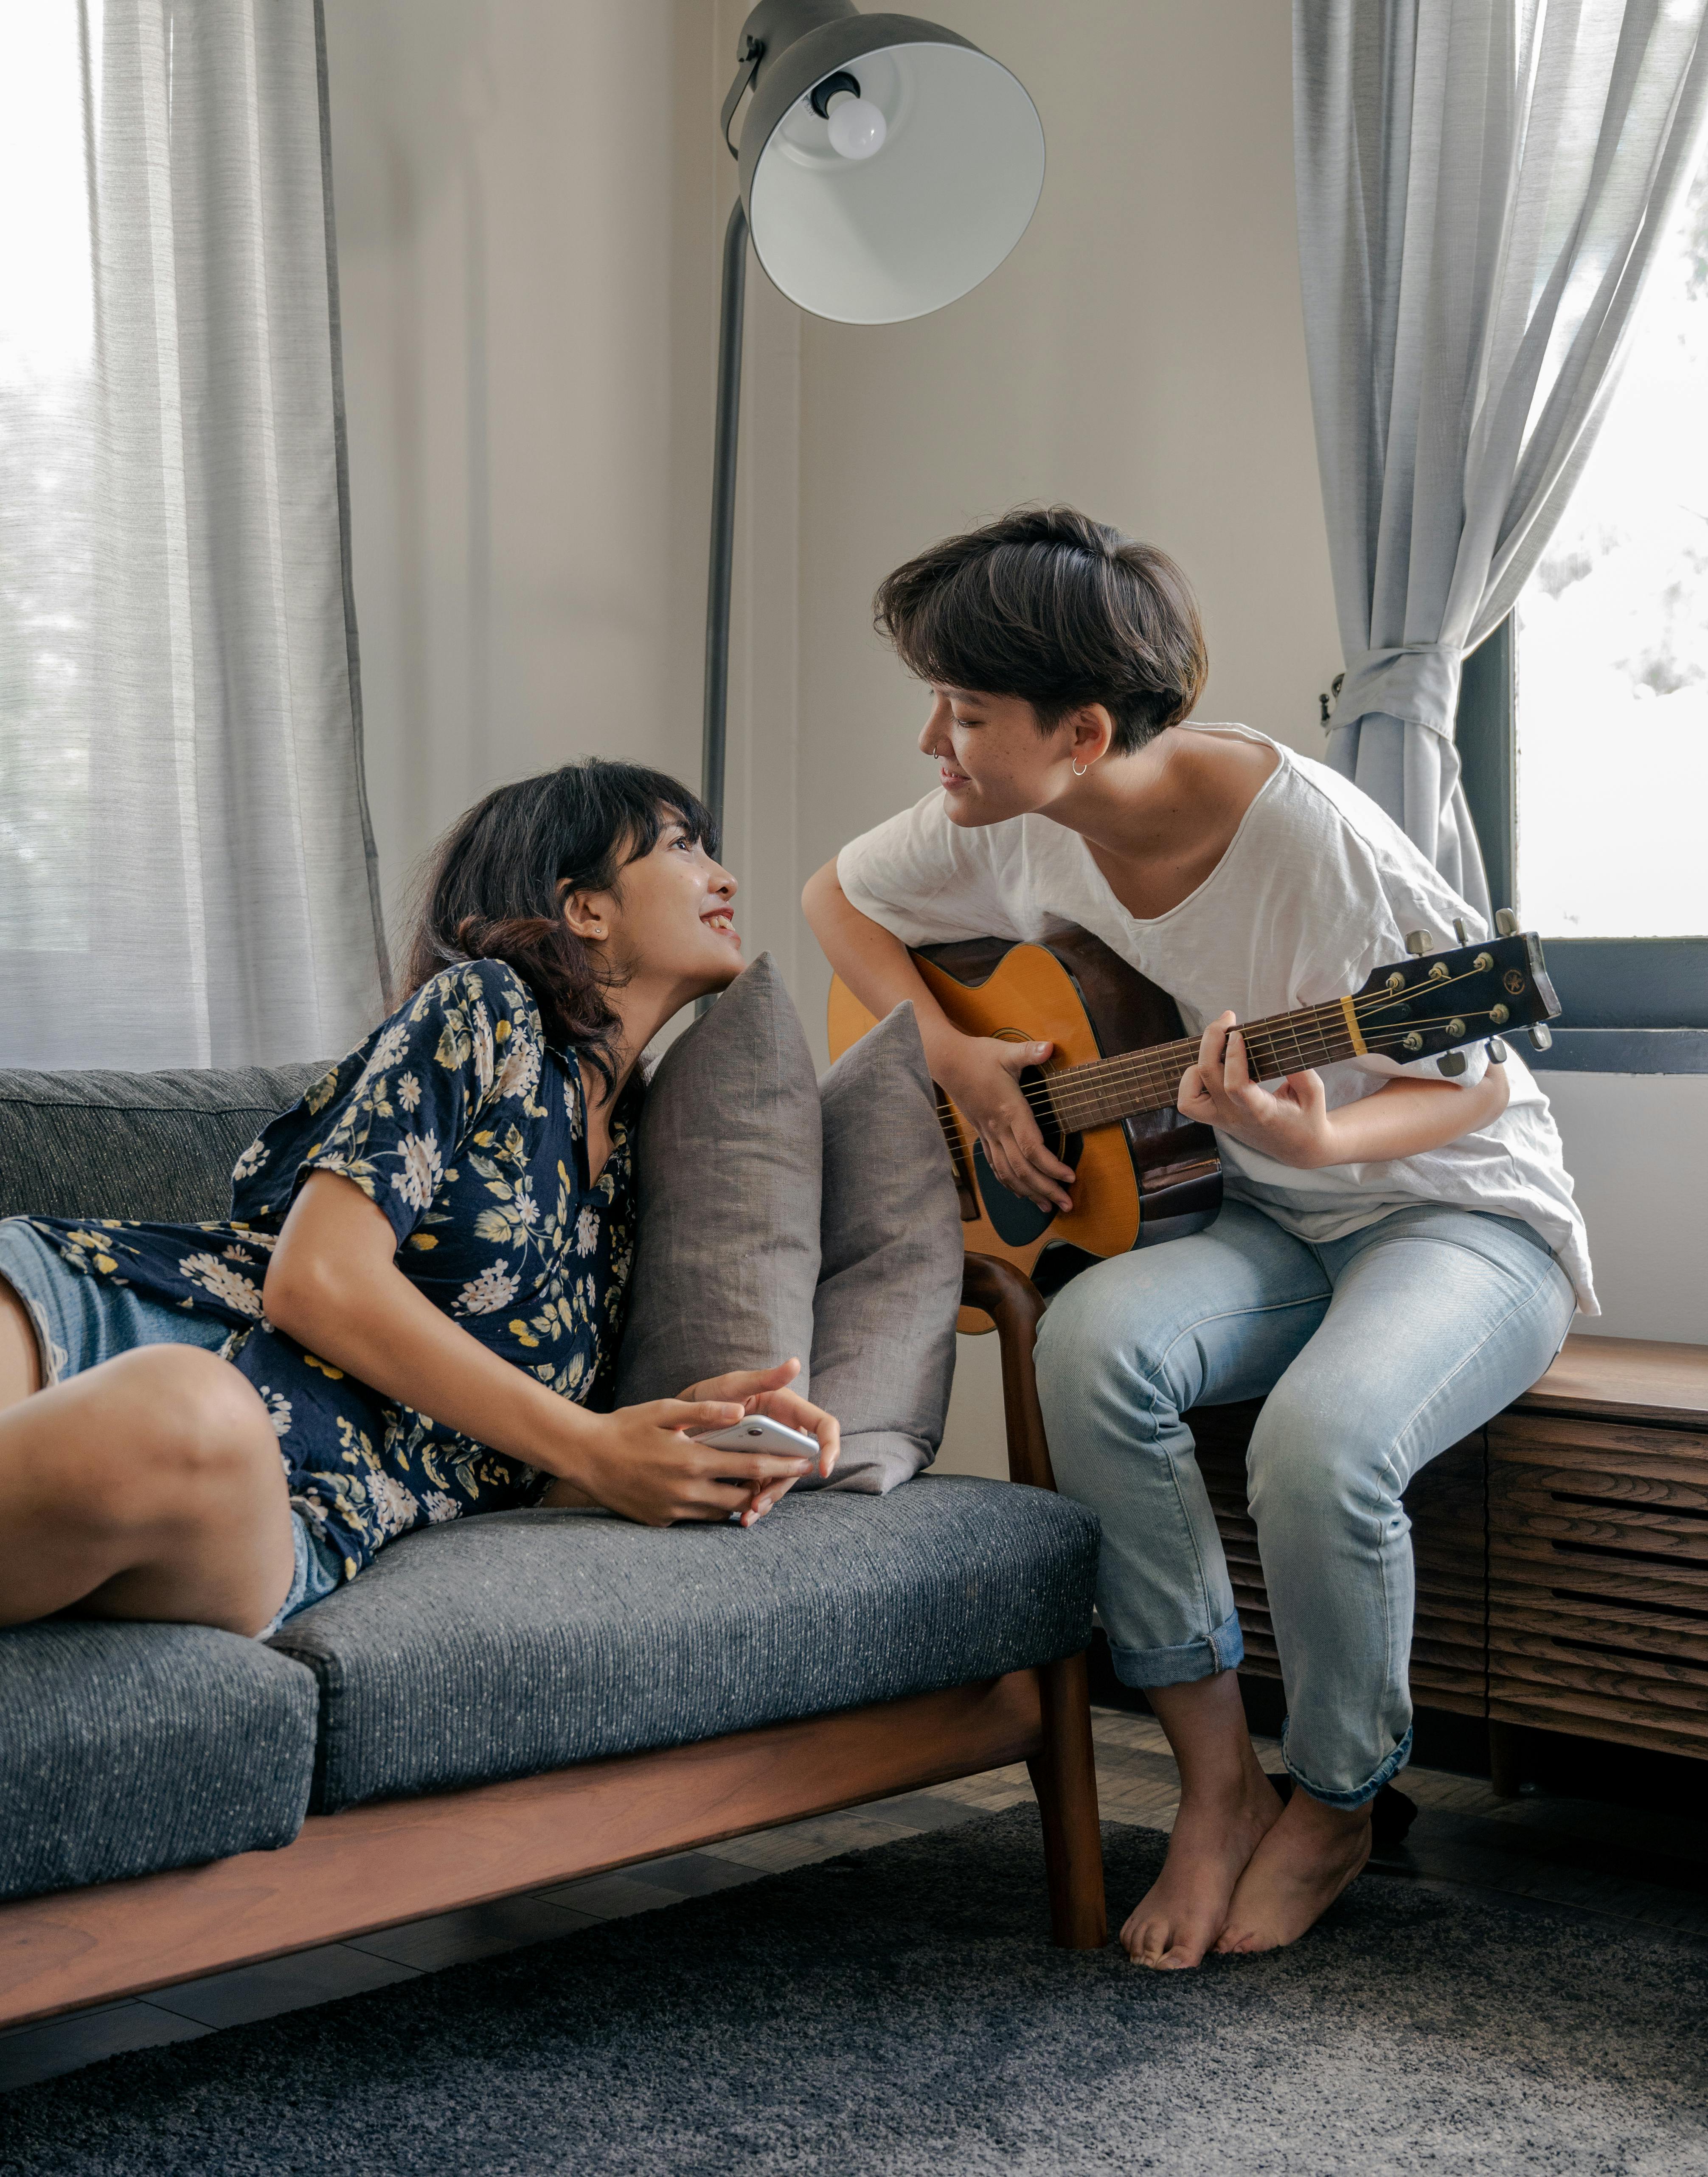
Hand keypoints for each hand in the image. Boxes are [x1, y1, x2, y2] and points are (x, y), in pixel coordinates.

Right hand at [557, 1395, 817, 1526]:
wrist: (584, 1456)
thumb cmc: (626, 1427)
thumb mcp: (665, 1411)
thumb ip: (706, 1412)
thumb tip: (743, 1411)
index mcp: (694, 1462)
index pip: (752, 1467)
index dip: (783, 1464)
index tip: (805, 1461)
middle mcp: (687, 1492)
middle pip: (743, 1497)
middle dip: (766, 1488)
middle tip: (780, 1476)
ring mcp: (673, 1511)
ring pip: (721, 1512)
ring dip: (737, 1499)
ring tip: (748, 1484)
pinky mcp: (660, 1522)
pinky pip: (696, 1519)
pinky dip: (708, 1508)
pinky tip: (709, 1492)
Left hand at [680, 1358, 839, 1526]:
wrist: (681, 1418)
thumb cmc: (710, 1394)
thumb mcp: (735, 1385)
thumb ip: (765, 1378)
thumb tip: (795, 1363)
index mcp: (789, 1409)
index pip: (823, 1426)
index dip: (830, 1446)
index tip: (823, 1468)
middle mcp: (785, 1433)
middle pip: (800, 1462)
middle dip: (785, 1483)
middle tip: (762, 1500)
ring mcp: (771, 1452)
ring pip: (782, 1479)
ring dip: (769, 1498)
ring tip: (749, 1513)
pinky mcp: (755, 1469)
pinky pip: (763, 1488)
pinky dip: (755, 1503)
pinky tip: (742, 1515)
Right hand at [937, 1032, 1074, 1213]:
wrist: (947, 1062)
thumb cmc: (979, 1056)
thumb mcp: (1006, 1052)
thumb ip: (1029, 1052)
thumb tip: (1050, 1046)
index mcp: (1009, 1111)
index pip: (1032, 1148)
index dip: (1051, 1167)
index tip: (1070, 1177)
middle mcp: (998, 1129)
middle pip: (1022, 1169)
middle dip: (1046, 1189)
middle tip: (1067, 1205)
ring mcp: (988, 1135)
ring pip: (1008, 1173)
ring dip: (1029, 1193)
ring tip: (1049, 1207)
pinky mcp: (983, 1135)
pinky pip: (996, 1166)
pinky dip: (1010, 1183)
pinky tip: (1021, 1193)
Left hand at [1176, 1010, 1334, 1169]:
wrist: (1299, 1148)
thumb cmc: (1307, 1116)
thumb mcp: (1314, 1093)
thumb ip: (1301, 1071)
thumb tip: (1282, 1044)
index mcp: (1261, 1112)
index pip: (1236, 1086)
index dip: (1233, 1056)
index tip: (1240, 1032)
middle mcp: (1235, 1117)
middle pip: (1207, 1078)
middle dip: (1211, 1041)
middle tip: (1227, 1018)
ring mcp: (1221, 1120)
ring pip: (1188, 1097)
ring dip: (1197, 1064)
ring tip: (1217, 1045)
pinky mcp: (1215, 1118)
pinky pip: (1188, 1102)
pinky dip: (1190, 1080)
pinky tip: (1210, 1064)